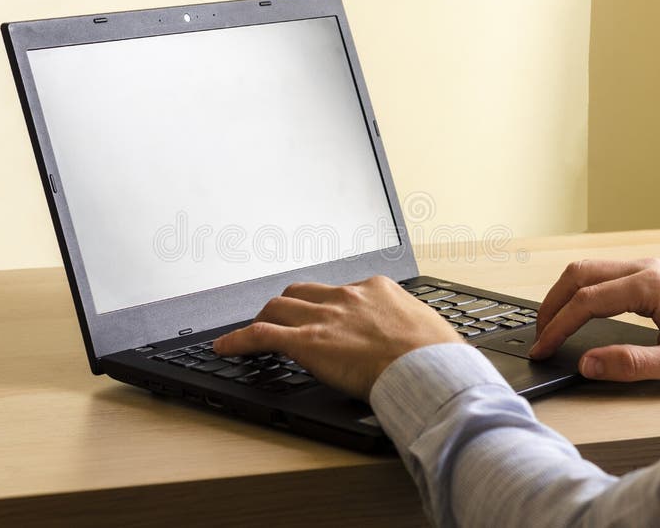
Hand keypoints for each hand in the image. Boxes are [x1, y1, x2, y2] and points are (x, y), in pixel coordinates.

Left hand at [213, 276, 460, 398]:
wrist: (429, 369)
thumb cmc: (435, 356)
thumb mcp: (423, 327)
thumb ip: (403, 327)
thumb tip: (406, 339)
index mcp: (374, 289)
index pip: (337, 291)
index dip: (323, 306)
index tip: (322, 316)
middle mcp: (345, 297)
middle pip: (301, 292)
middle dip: (288, 306)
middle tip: (281, 320)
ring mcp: (324, 318)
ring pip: (278, 308)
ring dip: (264, 319)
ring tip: (254, 332)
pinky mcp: (307, 342)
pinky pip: (261, 335)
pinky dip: (238, 340)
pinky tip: (225, 347)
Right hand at [530, 258, 659, 387]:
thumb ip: (631, 364)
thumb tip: (587, 363)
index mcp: (650, 285)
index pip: (587, 300)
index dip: (558, 326)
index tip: (543, 348)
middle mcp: (645, 270)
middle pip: (579, 274)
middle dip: (552, 305)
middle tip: (538, 336)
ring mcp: (646, 270)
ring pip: (586, 271)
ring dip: (562, 296)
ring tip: (549, 327)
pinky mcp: (647, 279)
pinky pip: (600, 277)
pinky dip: (578, 294)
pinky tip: (573, 314)